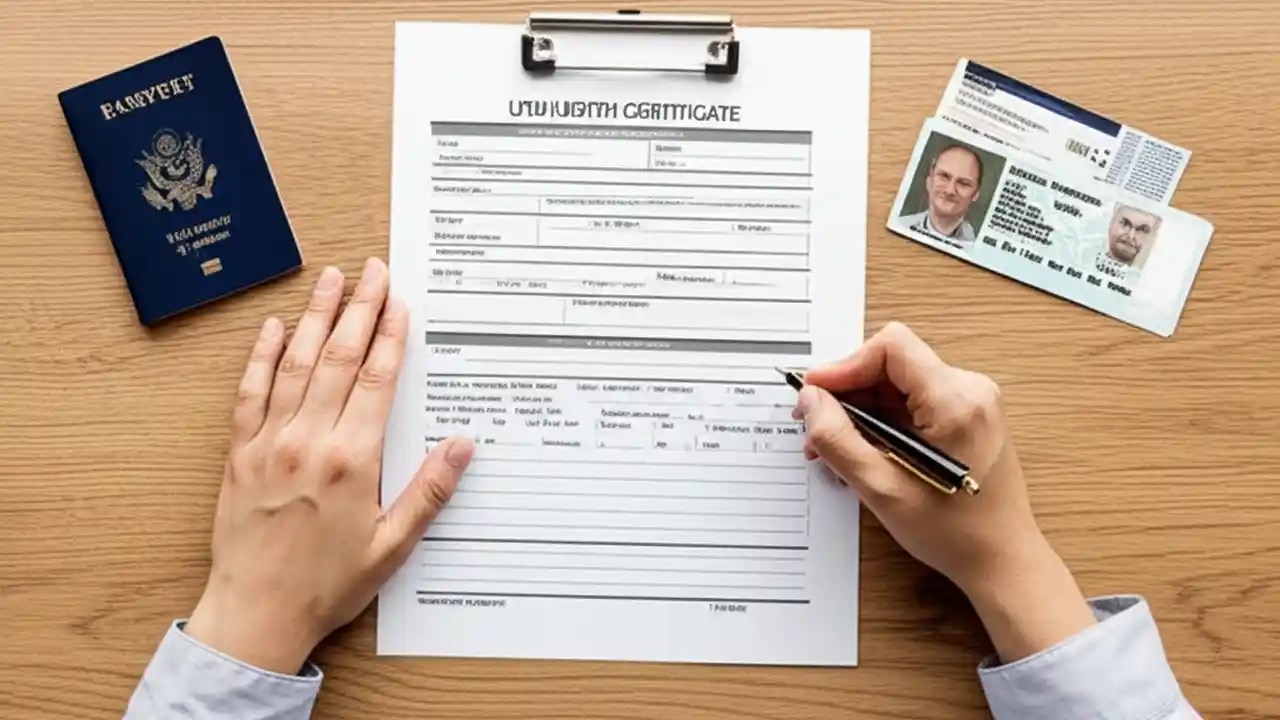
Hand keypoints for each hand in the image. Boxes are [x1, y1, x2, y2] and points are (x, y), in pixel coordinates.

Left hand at [185, 259, 474, 673]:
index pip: (376, 379)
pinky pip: (251, 392)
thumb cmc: (327, 585)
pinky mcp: (239, 454)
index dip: (390, 334)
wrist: (256, 614)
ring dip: (314, 317)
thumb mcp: (393, 546)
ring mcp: (270, 443)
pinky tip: (273, 328)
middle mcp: (309, 441)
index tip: (399, 301)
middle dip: (358, 308)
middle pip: (338, 358)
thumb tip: (463, 445)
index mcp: (352, 461)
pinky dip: (262, 356)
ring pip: (295, 364)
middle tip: (371, 270)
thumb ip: (429, 491)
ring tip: (329, 280)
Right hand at [795, 322, 1093, 660]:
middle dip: (848, 393)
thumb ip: (839, 440)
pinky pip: (913, 400)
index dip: (845, 366)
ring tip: (838, 448)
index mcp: (956, 402)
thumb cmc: (957, 533)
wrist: (1001, 559)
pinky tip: (866, 450)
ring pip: (898, 382)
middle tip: (818, 428)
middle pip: (891, 364)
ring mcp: (972, 401)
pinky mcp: (966, 414)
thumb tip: (812, 401)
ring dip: (863, 410)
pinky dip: (883, 419)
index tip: (816, 393)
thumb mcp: (883, 490)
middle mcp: (970, 391)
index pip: (891, 347)